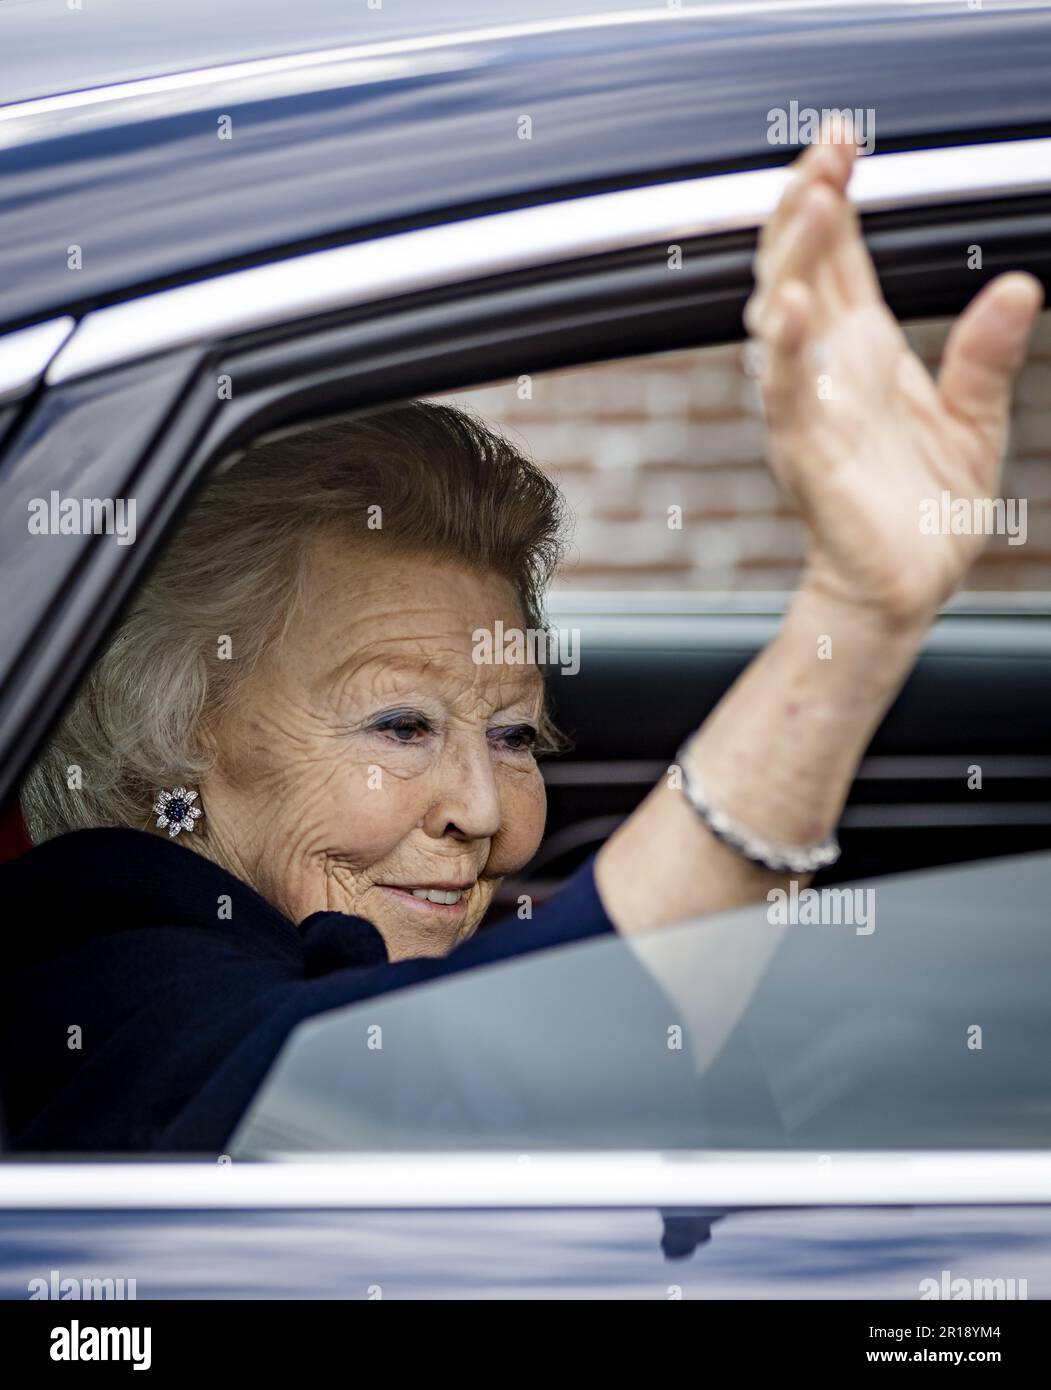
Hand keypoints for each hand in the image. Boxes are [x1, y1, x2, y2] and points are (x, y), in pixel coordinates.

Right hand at [744, 126, 1043, 628]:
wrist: (904, 589)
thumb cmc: (926, 515)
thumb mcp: (974, 423)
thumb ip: (987, 358)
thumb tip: (1020, 287)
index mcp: (865, 355)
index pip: (840, 260)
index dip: (836, 199)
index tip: (843, 141)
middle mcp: (829, 371)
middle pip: (803, 269)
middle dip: (808, 204)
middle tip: (828, 149)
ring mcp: (812, 407)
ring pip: (784, 317)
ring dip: (794, 256)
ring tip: (818, 197)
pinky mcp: (807, 451)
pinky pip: (787, 393)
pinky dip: (786, 350)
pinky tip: (795, 303)